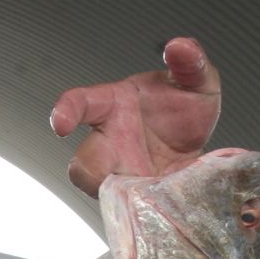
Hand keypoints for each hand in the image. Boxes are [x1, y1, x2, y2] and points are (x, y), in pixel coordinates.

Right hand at [49, 36, 221, 196]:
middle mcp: (109, 144)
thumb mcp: (196, 82)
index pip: (80, 103)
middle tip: (108, 178)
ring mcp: (119, 175)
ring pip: (102, 193)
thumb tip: (180, 46)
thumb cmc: (184, 107)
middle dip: (91, 173)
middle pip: (83, 163)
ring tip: (145, 197)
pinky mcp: (134, 201)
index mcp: (113, 106)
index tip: (59, 123)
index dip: (65, 111)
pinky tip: (164, 206)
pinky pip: (130, 212)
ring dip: (120, 199)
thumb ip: (190, 63)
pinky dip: (145, 212)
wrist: (200, 146)